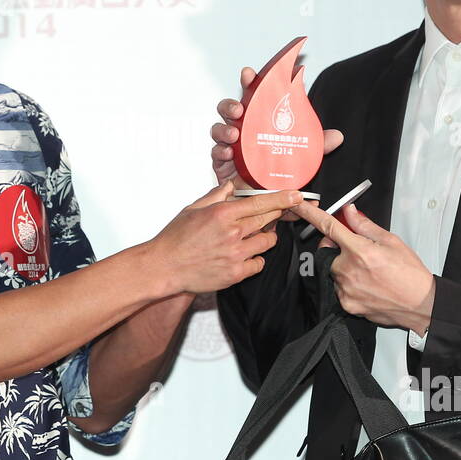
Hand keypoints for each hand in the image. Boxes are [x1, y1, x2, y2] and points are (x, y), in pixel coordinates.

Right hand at [147, 181, 301, 294]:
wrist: (164, 267)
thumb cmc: (175, 239)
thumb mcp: (193, 209)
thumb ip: (215, 196)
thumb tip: (230, 186)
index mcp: (222, 213)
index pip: (261, 202)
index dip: (282, 198)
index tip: (296, 195)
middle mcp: (232, 233)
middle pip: (268, 220)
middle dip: (277, 215)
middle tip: (278, 213)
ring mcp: (235, 254)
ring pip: (267, 242)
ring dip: (265, 237)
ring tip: (252, 237)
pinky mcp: (235, 273)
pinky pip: (259, 263)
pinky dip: (256, 259)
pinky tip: (244, 255)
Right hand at [209, 66, 344, 222]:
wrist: (266, 197)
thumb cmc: (278, 171)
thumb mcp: (302, 155)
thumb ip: (317, 145)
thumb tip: (337, 136)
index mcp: (259, 120)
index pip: (253, 96)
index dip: (249, 82)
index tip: (249, 74)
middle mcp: (243, 130)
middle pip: (229, 109)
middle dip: (230, 105)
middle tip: (239, 110)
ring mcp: (231, 146)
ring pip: (219, 130)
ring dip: (223, 130)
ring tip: (233, 136)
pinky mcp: (222, 164)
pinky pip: (216, 154)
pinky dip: (220, 152)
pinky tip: (227, 153)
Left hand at [291, 201, 435, 333]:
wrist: (421, 304)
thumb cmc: (410, 274)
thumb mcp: (391, 241)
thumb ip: (365, 226)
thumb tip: (350, 212)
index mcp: (360, 251)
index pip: (328, 227)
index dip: (310, 214)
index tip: (299, 206)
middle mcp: (348, 270)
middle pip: (329, 252)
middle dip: (340, 249)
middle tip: (361, 253)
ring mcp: (345, 290)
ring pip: (334, 271)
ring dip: (345, 268)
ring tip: (370, 273)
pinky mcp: (346, 304)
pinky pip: (339, 288)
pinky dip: (349, 285)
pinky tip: (368, 286)